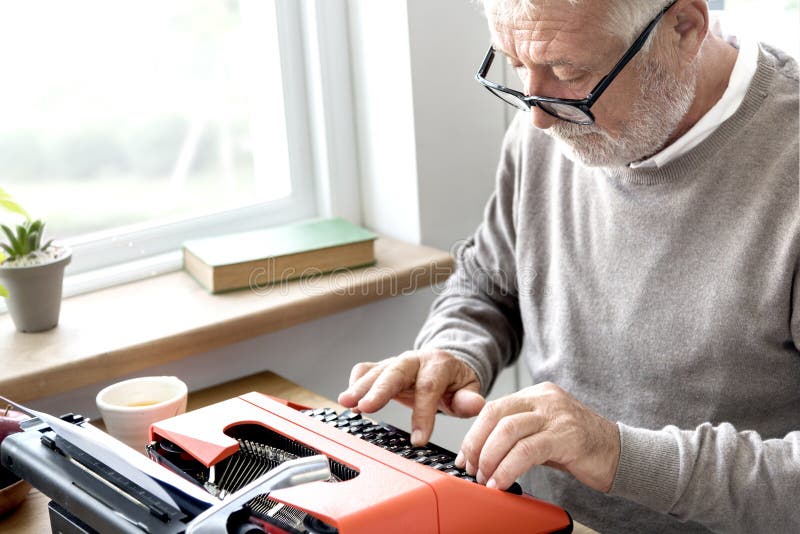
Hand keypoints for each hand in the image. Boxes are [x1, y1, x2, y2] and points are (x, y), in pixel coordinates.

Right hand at [338, 350, 484, 445]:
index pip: (429, 388)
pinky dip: (356, 383)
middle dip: (379, 390)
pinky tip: (350, 401)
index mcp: (438, 364)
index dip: (423, 414)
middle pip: (395, 373)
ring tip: (346, 402)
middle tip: (366, 407)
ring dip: (360, 387)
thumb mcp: (469, 388)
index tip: (419, 440)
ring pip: (376, 372)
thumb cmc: (455, 381)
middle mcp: (413, 360)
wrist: (444, 364)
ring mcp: (396, 363)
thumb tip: (476, 405)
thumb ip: (469, 399)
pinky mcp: (382, 367)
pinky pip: (366, 370)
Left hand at [455, 382, 619, 492]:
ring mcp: (557, 415)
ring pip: (508, 431)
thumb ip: (518, 433)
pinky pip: (527, 451)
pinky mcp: (567, 436)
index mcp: (537, 394)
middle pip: (496, 415)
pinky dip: (508, 468)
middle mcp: (545, 398)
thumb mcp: (544, 431)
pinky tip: (502, 482)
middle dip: (477, 445)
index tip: (465, 457)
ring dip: (490, 459)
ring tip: (486, 479)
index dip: (474, 434)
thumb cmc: (580, 447)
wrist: (620, 454)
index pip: (494, 408)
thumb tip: (482, 453)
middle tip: (472, 469)